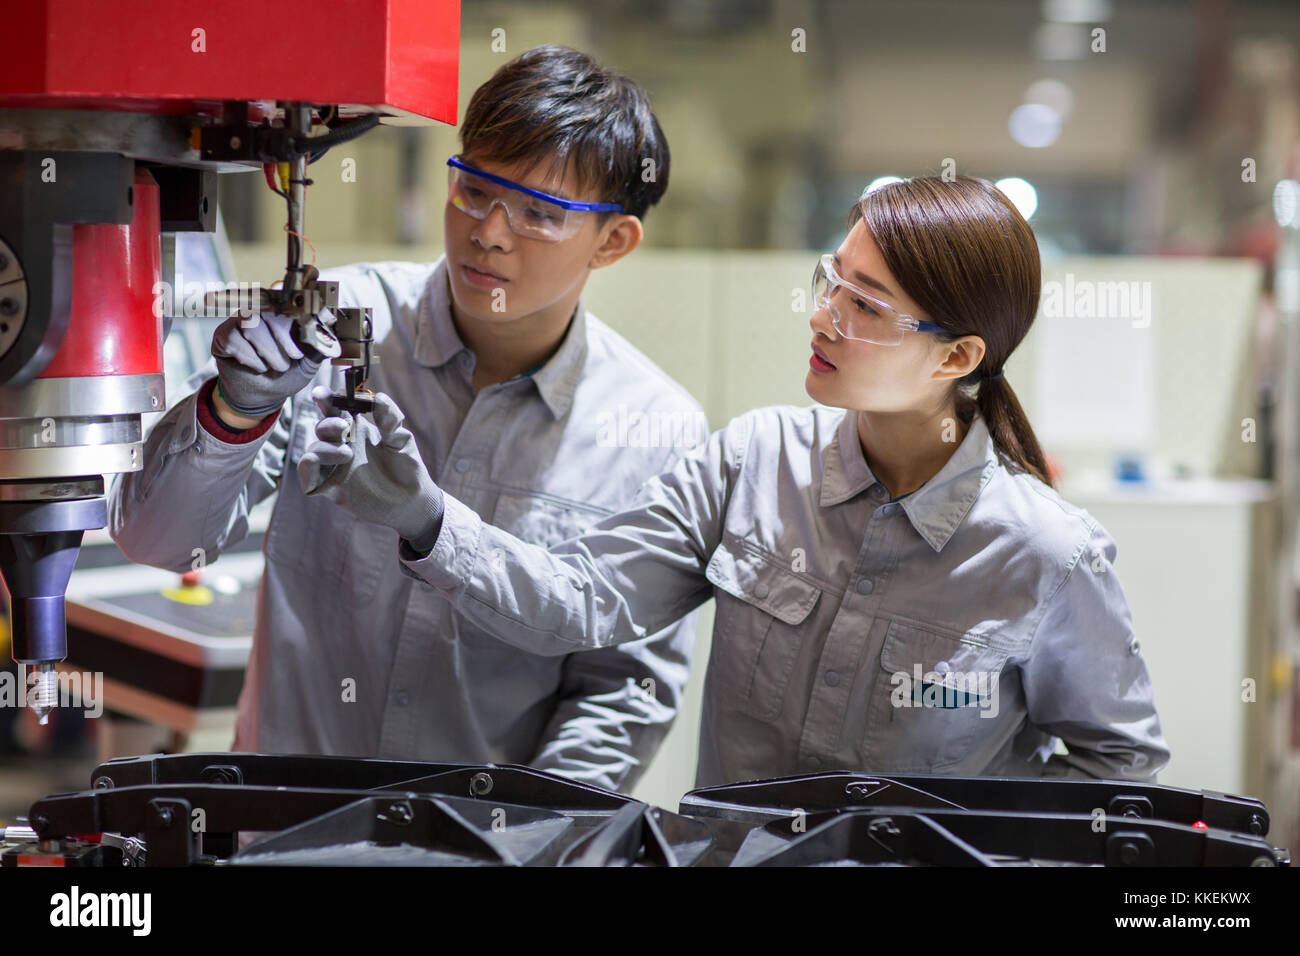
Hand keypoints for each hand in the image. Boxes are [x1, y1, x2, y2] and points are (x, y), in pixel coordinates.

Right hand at [212, 310, 323, 416]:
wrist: (263, 396)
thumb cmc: (285, 375)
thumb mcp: (308, 363)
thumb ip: (317, 347)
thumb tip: (327, 333)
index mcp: (281, 312)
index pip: (284, 296)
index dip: (292, 306)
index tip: (302, 318)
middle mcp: (259, 310)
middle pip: (267, 310)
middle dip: (282, 340)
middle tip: (289, 360)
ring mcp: (238, 320)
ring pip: (251, 325)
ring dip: (267, 353)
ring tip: (272, 367)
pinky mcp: (223, 335)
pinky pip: (235, 340)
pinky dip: (250, 359)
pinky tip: (255, 366)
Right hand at [297, 386, 445, 548]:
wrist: (412, 501)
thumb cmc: (408, 468)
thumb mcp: (401, 440)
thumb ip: (390, 419)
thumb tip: (380, 397)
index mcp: (357, 429)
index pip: (335, 409)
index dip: (325, 399)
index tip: (320, 394)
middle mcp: (342, 445)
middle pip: (323, 427)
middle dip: (329, 424)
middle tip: (345, 428)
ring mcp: (334, 466)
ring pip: (313, 450)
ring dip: (324, 448)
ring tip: (348, 453)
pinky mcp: (330, 487)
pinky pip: (308, 476)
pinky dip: (307, 468)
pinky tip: (315, 463)